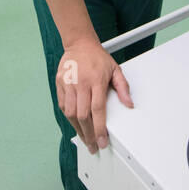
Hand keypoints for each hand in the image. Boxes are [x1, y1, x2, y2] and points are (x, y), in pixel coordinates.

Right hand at [55, 38, 133, 154]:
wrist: (79, 44)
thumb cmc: (97, 57)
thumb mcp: (115, 69)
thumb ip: (123, 87)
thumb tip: (129, 104)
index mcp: (96, 80)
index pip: (97, 110)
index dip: (100, 129)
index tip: (102, 141)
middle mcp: (80, 83)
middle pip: (83, 116)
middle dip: (88, 134)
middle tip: (93, 145)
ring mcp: (68, 84)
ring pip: (71, 113)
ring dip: (78, 129)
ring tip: (84, 138)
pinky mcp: (59, 84)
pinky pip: (63, 106)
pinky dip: (69, 118)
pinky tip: (75, 124)